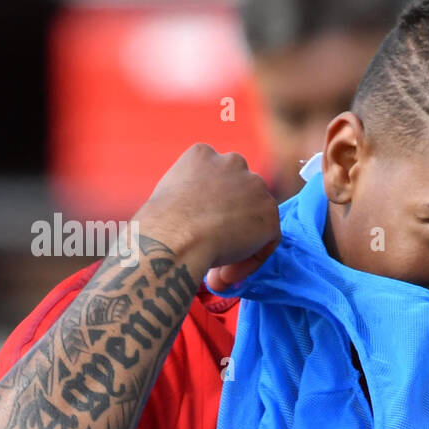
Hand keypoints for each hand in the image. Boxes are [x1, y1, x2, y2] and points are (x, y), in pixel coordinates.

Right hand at [131, 143, 280, 285]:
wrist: (175, 236)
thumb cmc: (158, 224)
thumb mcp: (167, 196)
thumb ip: (191, 199)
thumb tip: (200, 223)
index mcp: (202, 154)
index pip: (216, 182)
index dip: (208, 212)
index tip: (196, 234)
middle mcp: (232, 162)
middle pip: (239, 198)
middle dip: (228, 226)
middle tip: (210, 253)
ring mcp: (255, 185)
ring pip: (254, 220)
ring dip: (240, 246)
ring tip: (217, 273)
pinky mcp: (270, 211)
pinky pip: (266, 241)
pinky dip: (250, 261)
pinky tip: (225, 275)